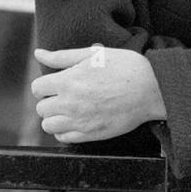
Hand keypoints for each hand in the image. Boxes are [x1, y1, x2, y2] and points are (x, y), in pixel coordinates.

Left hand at [31, 45, 165, 143]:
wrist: (152, 88)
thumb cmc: (125, 66)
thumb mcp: (94, 54)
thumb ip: (62, 56)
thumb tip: (38, 53)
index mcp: (69, 80)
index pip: (37, 88)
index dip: (46, 84)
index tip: (58, 83)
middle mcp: (70, 103)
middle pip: (41, 109)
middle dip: (51, 101)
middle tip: (68, 94)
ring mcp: (80, 121)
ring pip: (49, 126)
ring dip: (55, 118)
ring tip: (71, 109)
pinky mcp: (90, 134)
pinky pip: (64, 138)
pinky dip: (65, 130)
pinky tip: (78, 119)